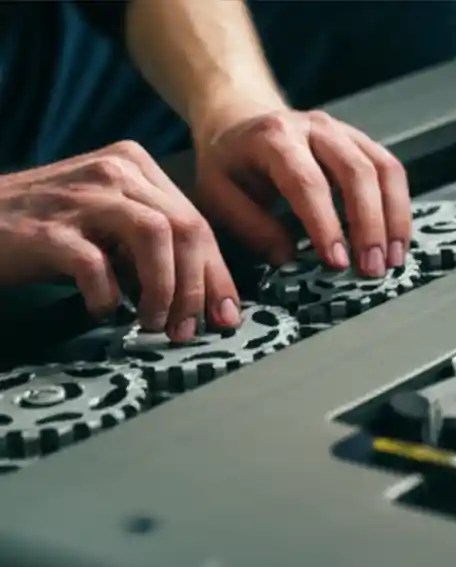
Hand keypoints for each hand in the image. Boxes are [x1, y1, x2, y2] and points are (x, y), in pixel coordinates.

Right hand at [0, 141, 238, 340]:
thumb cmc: (46, 231)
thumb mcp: (109, 224)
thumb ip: (154, 245)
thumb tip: (205, 299)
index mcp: (135, 166)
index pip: (196, 221)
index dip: (218, 275)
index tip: (226, 316)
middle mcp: (114, 171)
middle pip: (186, 227)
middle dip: (197, 287)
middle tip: (187, 329)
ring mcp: (81, 196)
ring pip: (156, 236)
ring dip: (163, 290)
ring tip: (151, 322)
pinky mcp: (48, 229)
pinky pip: (97, 264)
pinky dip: (108, 296)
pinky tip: (103, 311)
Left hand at [192, 102, 411, 276]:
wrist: (242, 123)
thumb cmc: (231, 162)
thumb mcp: (217, 193)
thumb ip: (249, 226)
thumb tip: (287, 257)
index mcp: (274, 138)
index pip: (308, 182)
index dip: (326, 224)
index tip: (337, 262)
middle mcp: (315, 128)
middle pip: (357, 172)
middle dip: (370, 225)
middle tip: (371, 268)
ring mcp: (344, 131)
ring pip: (384, 170)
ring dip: (394, 218)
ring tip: (392, 258)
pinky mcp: (362, 142)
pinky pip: (392, 171)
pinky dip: (400, 207)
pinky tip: (397, 239)